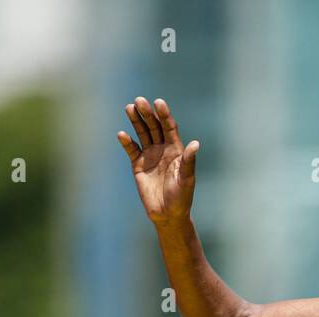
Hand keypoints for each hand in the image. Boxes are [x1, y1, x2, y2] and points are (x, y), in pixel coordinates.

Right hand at [117, 97, 198, 225]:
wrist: (168, 215)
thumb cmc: (182, 198)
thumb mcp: (187, 179)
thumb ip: (189, 161)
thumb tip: (195, 144)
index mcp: (176, 149)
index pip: (169, 127)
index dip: (164, 115)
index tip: (158, 102)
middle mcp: (162, 149)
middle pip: (154, 126)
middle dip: (147, 113)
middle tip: (139, 100)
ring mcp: (149, 155)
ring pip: (142, 134)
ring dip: (136, 121)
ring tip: (129, 108)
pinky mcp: (138, 165)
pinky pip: (131, 150)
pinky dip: (127, 142)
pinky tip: (122, 134)